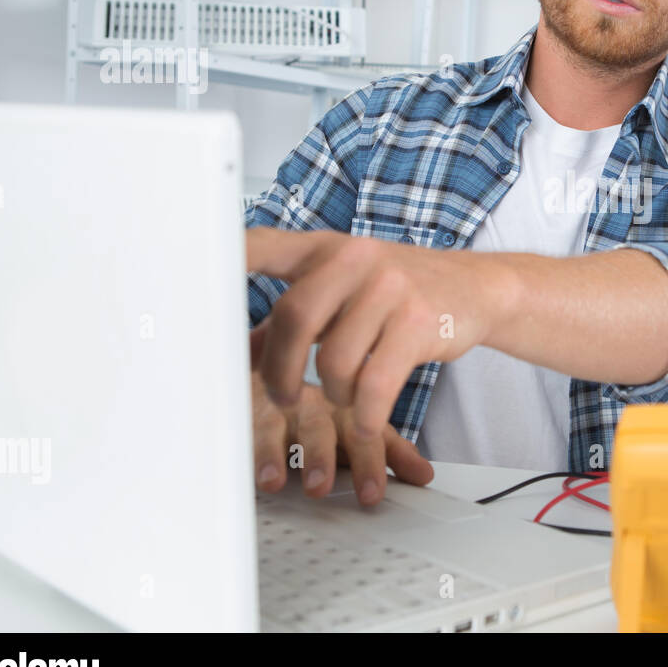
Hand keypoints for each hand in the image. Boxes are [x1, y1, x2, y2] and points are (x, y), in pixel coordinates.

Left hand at [247, 227, 515, 438]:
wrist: (476, 287)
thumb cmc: (401, 291)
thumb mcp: (347, 287)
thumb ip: (297, 311)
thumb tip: (238, 349)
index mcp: (326, 248)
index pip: (263, 245)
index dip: (223, 258)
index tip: (191, 275)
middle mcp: (355, 258)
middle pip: (293, 317)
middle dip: (279, 370)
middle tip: (282, 395)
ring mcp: (390, 288)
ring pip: (334, 360)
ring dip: (334, 394)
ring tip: (345, 395)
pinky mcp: (419, 322)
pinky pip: (376, 383)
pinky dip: (366, 415)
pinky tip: (368, 422)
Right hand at [251, 368, 432, 505]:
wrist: (278, 359)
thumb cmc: (321, 407)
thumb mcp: (357, 428)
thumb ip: (390, 451)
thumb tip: (424, 476)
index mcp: (346, 408)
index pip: (363, 434)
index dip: (368, 464)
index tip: (371, 495)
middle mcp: (313, 404)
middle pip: (321, 427)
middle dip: (321, 458)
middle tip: (320, 489)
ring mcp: (276, 404)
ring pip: (276, 424)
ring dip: (273, 452)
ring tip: (273, 482)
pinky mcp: (244, 405)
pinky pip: (238, 422)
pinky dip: (234, 443)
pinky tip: (230, 462)